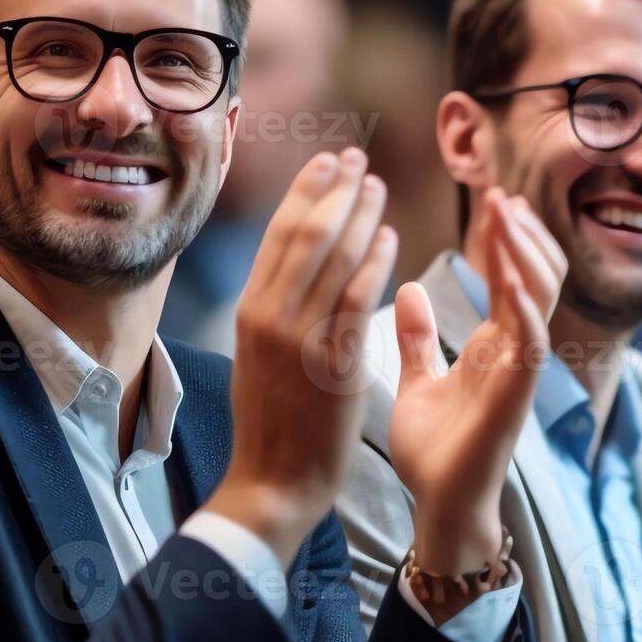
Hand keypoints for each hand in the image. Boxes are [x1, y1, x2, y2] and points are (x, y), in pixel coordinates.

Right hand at [205, 148, 396, 566]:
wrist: (273, 483)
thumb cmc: (273, 426)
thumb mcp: (259, 358)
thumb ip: (276, 314)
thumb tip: (294, 277)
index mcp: (250, 312)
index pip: (278, 237)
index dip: (305, 194)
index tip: (328, 164)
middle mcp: (269, 317)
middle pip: (304, 236)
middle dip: (333, 191)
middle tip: (359, 158)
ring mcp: (299, 339)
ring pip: (330, 259)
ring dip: (358, 215)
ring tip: (378, 186)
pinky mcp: (331, 363)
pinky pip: (355, 300)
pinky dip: (373, 262)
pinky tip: (390, 236)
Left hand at [389, 188, 565, 619]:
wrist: (439, 505)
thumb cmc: (434, 452)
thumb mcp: (416, 381)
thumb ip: (418, 338)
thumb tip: (408, 290)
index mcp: (495, 343)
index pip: (510, 275)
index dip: (505, 237)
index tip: (493, 198)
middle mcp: (516, 350)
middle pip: (537, 274)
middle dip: (523, 233)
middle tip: (503, 193)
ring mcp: (522, 369)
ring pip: (540, 296)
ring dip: (525, 253)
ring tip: (506, 214)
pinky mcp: (517, 393)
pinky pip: (531, 341)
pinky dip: (525, 307)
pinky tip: (512, 278)